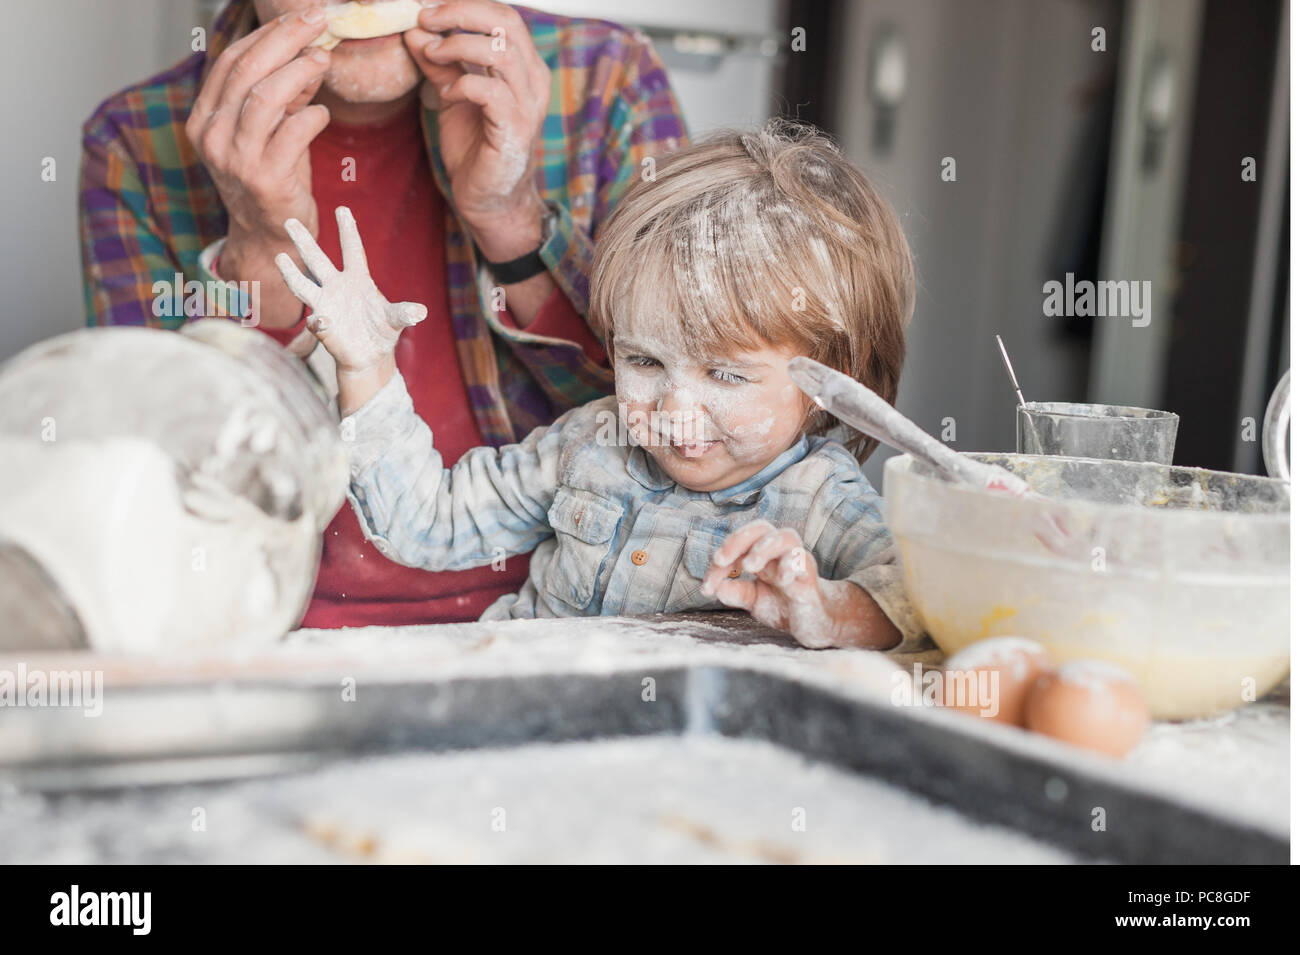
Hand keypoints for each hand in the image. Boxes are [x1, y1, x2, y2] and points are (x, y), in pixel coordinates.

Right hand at [185, 9, 333, 324]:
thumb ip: (283, 95)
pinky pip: (291, 134)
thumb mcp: (270, 131)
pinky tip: (322, 113)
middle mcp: (212, 137)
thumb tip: (308, 52)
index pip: (231, 61)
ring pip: (264, 98)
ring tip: (322, 60)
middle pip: (246, 72)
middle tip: (318, 20)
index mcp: (204, 119)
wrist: (271, 239)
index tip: (300, 15)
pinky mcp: (265, 180)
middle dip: (285, 39)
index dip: (267, 33)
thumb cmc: (273, 179)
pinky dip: (312, 116)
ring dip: (298, 72)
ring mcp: (235, 160)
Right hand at [275, 206, 426, 375]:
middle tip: (290, 221)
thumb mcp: (396, 320)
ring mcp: (326, 304)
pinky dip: (318, 321)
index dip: (348, 230)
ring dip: (292, 273)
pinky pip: (316, 321)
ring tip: (280, 258)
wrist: (369, 356)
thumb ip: (405, 314)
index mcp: (358, 279)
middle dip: (304, 242)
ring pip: (303, 285)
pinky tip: (321, 321)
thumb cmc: (382, 331)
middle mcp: (337, 286)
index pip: (352, 250)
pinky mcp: (322, 326)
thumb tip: (420, 312)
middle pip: (317, 260)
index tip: (342, 209)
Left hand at [405, 0, 550, 259]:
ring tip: (432, 55)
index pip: (502, 15)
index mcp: (523, 67)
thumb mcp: (451, 96)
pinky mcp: (515, 129)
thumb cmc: (475, 148)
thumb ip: (438, 64)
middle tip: (425, 19)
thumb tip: (414, 30)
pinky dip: (461, 84)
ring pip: (499, 51)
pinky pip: (489, 91)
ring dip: (457, 45)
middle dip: (459, 13)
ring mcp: (528, 105)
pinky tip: (446, 95)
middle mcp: (532, 81)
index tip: (427, 11)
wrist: (489, 200)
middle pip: (506, 22)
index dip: (464, 6)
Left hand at [701, 520, 901, 649]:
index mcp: (763, 555)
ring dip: (764, 548)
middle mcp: (780, 553)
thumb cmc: (785, 606)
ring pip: (786, 537)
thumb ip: (737, 593)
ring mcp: (797, 563)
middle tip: (721, 561)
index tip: (707, 586)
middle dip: (738, 540)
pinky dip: (791, 565)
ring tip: (748, 566)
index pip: (739, 544)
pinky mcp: (811, 579)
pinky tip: (780, 579)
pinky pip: (804, 562)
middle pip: (762, 528)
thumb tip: (717, 588)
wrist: (816, 624)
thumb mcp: (755, 601)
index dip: (721, 560)